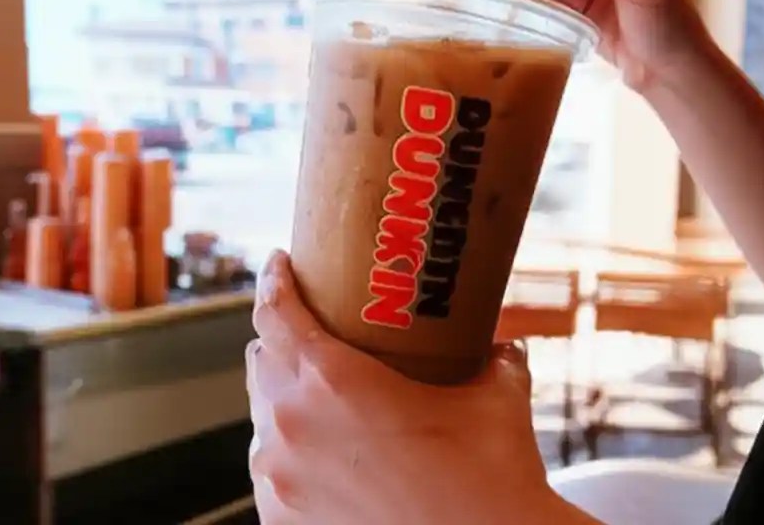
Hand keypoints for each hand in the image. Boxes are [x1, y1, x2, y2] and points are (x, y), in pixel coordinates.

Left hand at [246, 250, 572, 523]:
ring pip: (264, 421)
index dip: (273, 280)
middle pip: (262, 362)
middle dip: (283, 342)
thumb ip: (494, 358)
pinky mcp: (282, 524)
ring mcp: (281, 481)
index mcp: (331, 381)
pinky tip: (327, 461)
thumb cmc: (489, 485)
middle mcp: (291, 427)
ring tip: (326, 406)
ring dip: (287, 404)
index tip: (280, 265)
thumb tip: (501, 346)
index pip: (274, 311)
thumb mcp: (497, 399)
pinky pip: (273, 476)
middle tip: (316, 336)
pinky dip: (293, 460)